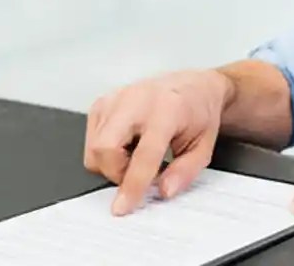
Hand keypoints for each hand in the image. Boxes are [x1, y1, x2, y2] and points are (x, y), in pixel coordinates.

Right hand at [84, 70, 231, 215]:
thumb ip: (185, 172)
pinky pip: (90, 139)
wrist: (192, 87)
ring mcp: (116, 99)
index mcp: (167, 110)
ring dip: (111, 164)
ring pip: (93, 147)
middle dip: (116, 173)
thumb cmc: (197, 113)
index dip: (132, 185)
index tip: (123, 206)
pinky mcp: (102, 103)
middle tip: (138, 175)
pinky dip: (105, 151)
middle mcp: (136, 100)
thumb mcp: (203, 147)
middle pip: (104, 148)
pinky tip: (126, 144)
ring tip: (136, 156)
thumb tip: (163, 191)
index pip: (144, 154)